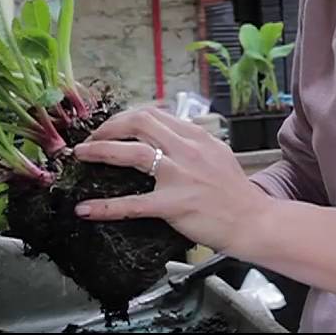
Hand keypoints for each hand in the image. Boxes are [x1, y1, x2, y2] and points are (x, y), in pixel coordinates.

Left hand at [69, 107, 273, 254]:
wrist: (253, 221)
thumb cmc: (235, 192)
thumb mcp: (216, 153)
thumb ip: (191, 141)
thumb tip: (165, 134)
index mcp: (196, 136)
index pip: (153, 113)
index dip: (124, 117)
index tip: (110, 127)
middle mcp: (187, 150)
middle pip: (138, 123)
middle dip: (108, 127)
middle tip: (92, 138)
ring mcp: (180, 176)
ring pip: (131, 153)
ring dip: (100, 151)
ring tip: (82, 154)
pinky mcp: (174, 205)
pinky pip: (132, 204)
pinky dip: (105, 206)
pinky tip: (86, 210)